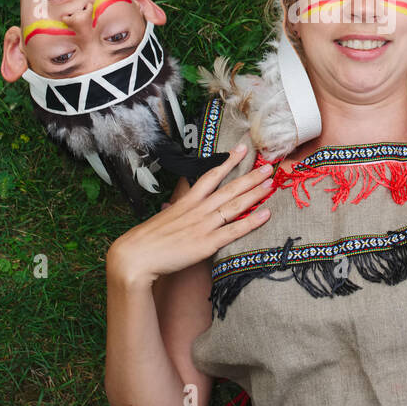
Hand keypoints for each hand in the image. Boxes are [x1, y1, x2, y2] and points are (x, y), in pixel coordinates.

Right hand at [107, 142, 276, 290]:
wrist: (136, 256)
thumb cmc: (148, 239)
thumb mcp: (164, 217)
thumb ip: (174, 210)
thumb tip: (173, 206)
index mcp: (187, 201)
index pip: (211, 175)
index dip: (228, 161)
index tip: (242, 149)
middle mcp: (199, 209)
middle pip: (229, 188)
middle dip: (250, 176)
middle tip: (269, 165)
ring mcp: (204, 225)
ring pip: (235, 205)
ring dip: (255, 193)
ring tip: (271, 182)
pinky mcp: (207, 243)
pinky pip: (234, 230)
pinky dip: (251, 221)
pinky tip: (266, 213)